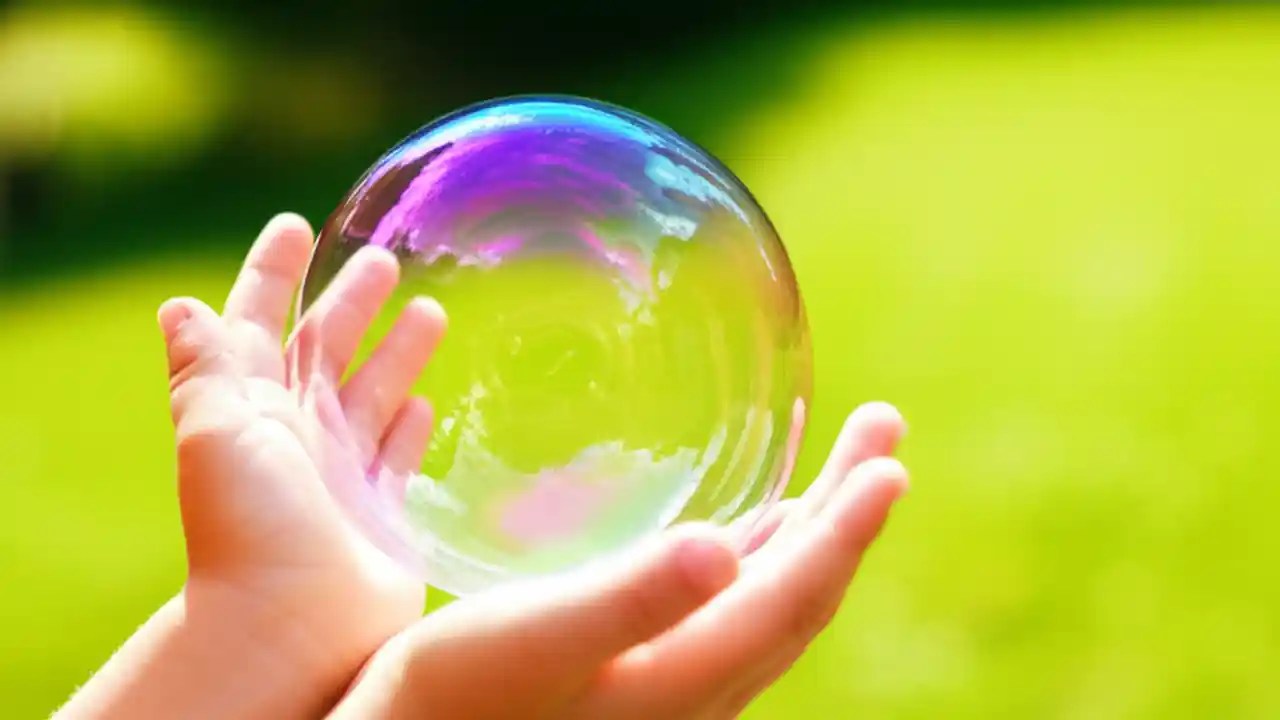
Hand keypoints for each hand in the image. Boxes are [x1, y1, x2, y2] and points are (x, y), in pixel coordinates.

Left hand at [167, 215, 442, 694]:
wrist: (294, 622)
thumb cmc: (254, 521)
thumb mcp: (217, 428)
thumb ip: (207, 366)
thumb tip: (179, 306)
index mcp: (251, 407)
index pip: (258, 322)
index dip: (271, 273)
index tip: (295, 225)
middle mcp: (295, 434)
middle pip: (325, 351)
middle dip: (350, 303)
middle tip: (385, 260)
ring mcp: (339, 474)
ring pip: (370, 396)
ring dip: (396, 353)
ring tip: (431, 310)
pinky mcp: (380, 513)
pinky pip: (395, 457)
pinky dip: (408, 427)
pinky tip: (426, 402)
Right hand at [330, 403, 907, 719]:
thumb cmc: (455, 692)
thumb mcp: (534, 638)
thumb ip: (630, 598)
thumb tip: (727, 548)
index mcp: (683, 680)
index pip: (792, 601)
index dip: (847, 532)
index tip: (890, 461)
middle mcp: (698, 694)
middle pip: (798, 598)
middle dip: (848, 514)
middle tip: (883, 431)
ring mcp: (675, 691)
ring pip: (771, 605)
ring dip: (816, 531)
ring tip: (850, 467)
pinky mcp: (645, 679)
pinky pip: (732, 613)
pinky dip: (762, 558)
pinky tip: (757, 529)